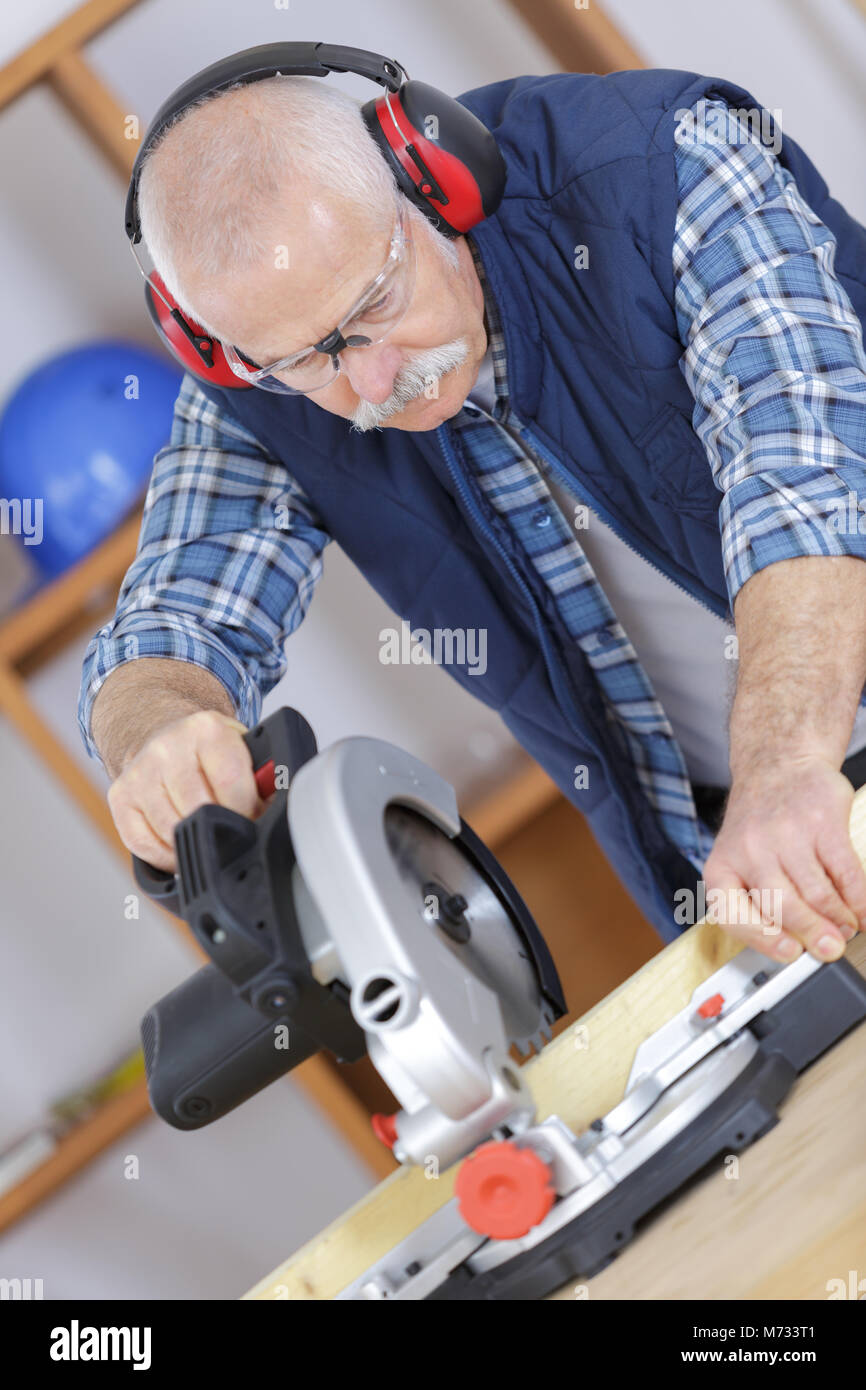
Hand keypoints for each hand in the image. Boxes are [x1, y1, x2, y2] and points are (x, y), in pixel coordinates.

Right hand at [107, 709, 264, 871]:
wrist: (162, 731)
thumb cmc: (210, 749)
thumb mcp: (243, 749)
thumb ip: (264, 778)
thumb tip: (279, 815)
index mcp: (206, 730)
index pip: (231, 784)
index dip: (247, 812)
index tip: (252, 820)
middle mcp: (167, 747)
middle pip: (200, 811)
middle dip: (222, 828)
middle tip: (231, 829)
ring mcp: (140, 772)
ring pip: (172, 831)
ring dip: (194, 842)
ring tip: (206, 831)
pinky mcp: (120, 796)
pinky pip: (144, 845)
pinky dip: (166, 855)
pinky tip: (178, 842)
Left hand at [702, 755, 865, 962]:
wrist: (777, 765)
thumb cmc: (759, 824)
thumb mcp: (739, 860)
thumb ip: (758, 901)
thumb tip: (794, 945)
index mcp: (722, 866)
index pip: (732, 913)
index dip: (762, 938)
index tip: (789, 951)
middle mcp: (750, 850)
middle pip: (783, 906)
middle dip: (812, 934)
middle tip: (830, 948)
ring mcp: (787, 834)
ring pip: (817, 893)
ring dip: (838, 919)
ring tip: (846, 928)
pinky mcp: (822, 823)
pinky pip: (845, 872)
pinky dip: (858, 898)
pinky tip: (861, 910)